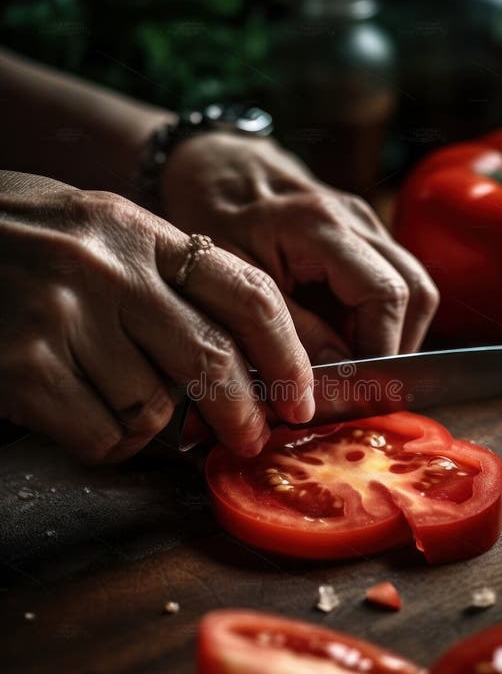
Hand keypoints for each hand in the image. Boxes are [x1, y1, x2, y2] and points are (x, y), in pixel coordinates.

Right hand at [0, 172, 313, 462]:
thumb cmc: (15, 245)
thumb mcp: (95, 233)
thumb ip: (161, 279)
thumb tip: (236, 357)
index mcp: (136, 230)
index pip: (244, 291)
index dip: (287, 353)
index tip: (302, 396)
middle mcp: (108, 268)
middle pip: (211, 359)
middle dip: (241, 412)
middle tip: (245, 438)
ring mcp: (64, 314)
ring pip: (154, 409)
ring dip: (145, 425)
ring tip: (105, 398)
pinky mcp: (25, 365)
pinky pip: (105, 436)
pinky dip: (102, 443)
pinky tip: (73, 415)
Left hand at [160, 133, 439, 359]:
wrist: (210, 166)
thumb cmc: (211, 217)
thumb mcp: (233, 282)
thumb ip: (288, 331)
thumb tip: (340, 376)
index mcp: (320, 225)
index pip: (386, 295)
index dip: (381, 350)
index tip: (359, 389)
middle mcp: (356, 219)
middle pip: (417, 292)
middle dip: (397, 346)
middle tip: (360, 383)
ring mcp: (366, 223)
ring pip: (414, 287)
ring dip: (392, 333)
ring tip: (352, 364)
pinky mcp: (364, 233)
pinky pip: (394, 280)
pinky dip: (380, 317)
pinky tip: (344, 339)